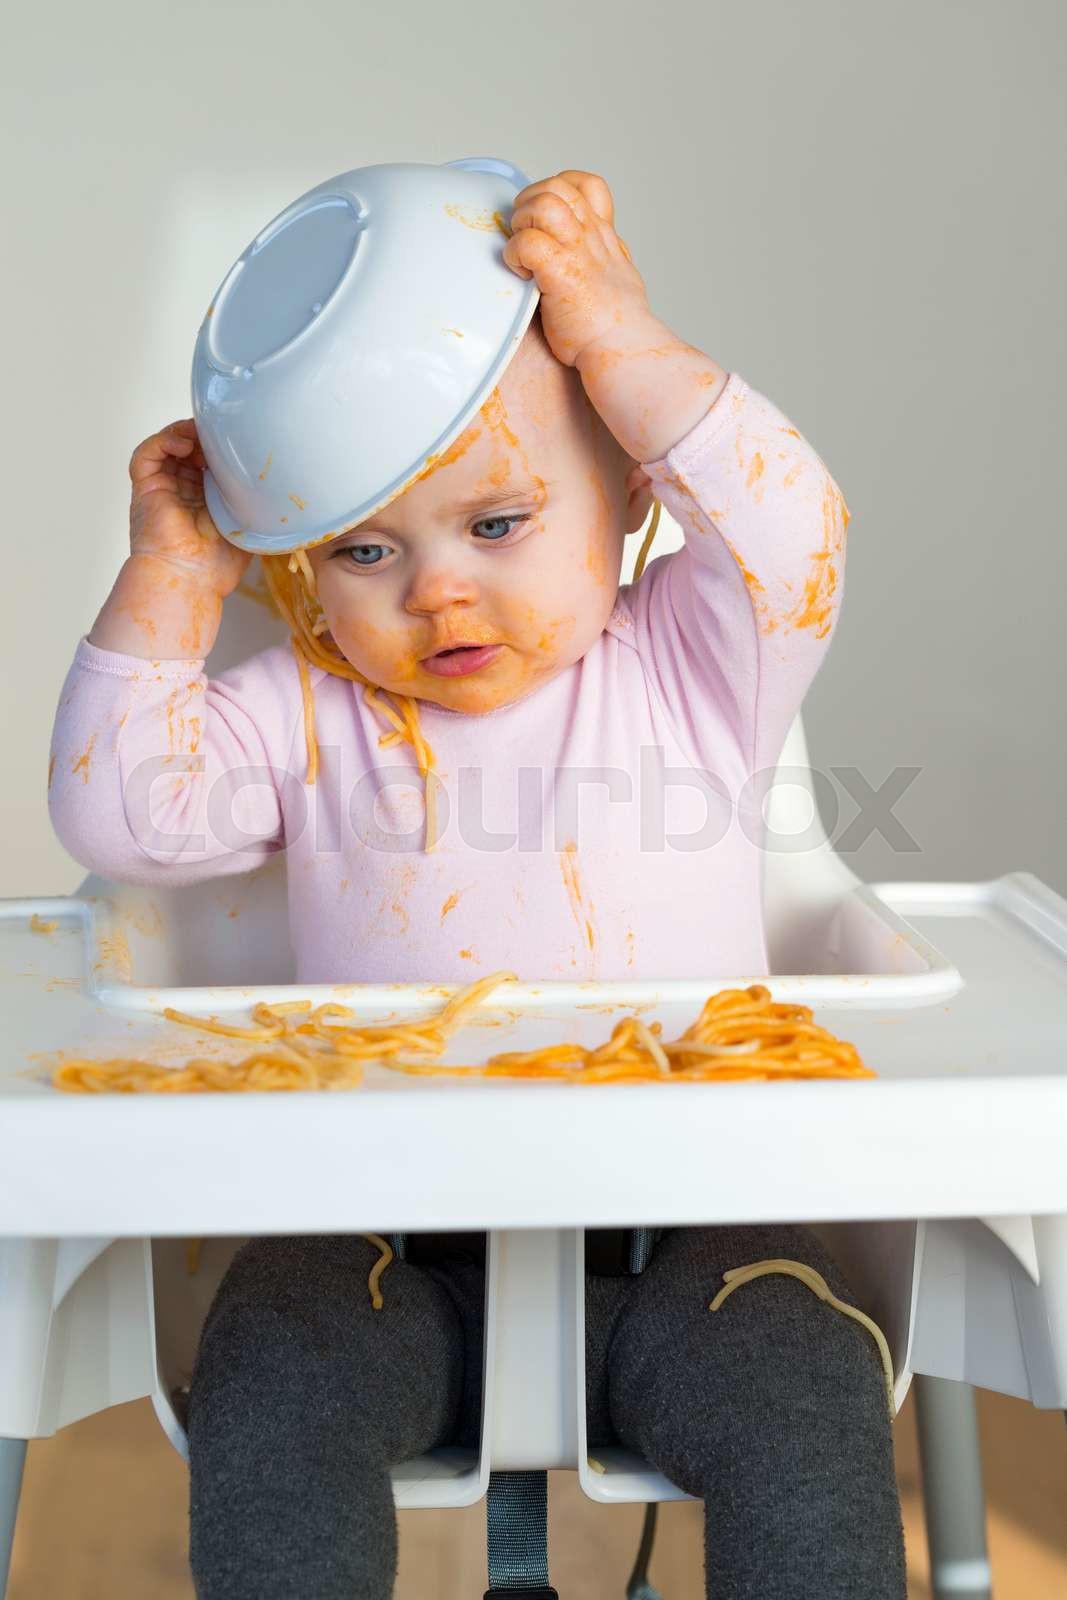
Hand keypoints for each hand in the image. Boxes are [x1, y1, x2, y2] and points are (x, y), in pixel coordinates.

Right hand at [128, 419, 250, 596]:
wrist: (190, 579)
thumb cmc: (217, 565)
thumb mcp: (249, 525)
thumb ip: (258, 505)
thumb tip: (280, 487)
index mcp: (204, 500)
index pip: (209, 463)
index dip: (221, 449)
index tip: (238, 444)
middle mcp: (181, 491)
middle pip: (189, 450)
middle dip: (205, 438)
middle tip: (224, 437)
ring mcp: (162, 489)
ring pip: (168, 446)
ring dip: (185, 433)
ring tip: (204, 436)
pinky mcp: (145, 489)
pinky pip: (146, 455)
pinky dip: (163, 441)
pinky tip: (184, 444)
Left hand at [502, 170, 652, 367]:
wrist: (622, 349)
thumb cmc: (615, 327)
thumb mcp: (618, 278)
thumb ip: (601, 261)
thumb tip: (591, 262)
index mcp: (603, 236)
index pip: (585, 184)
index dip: (558, 188)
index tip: (545, 218)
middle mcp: (591, 237)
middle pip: (558, 185)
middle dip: (530, 203)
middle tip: (524, 236)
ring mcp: (576, 252)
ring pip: (544, 203)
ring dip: (523, 223)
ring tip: (523, 253)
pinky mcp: (559, 273)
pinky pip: (527, 242)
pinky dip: (515, 254)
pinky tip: (522, 275)